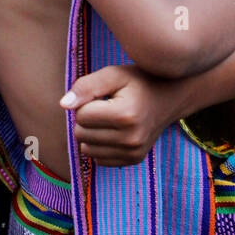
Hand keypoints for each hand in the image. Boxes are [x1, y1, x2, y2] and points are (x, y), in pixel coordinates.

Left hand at [62, 64, 184, 165]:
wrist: (170, 97)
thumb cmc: (138, 81)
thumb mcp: (114, 74)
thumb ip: (86, 86)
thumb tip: (63, 105)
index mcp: (125, 115)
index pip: (81, 116)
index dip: (86, 102)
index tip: (101, 96)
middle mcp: (131, 138)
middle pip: (81, 134)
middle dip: (86, 119)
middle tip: (104, 106)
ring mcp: (133, 152)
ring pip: (86, 149)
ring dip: (91, 134)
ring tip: (109, 119)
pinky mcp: (134, 160)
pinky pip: (98, 160)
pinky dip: (100, 146)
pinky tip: (114, 132)